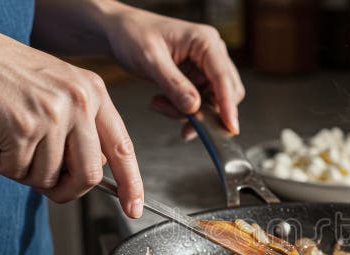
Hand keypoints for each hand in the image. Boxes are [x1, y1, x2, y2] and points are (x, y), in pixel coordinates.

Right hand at [0, 25, 143, 217]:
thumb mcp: (59, 90)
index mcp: (94, 93)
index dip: (131, 184)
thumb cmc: (5, 74)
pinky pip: (17, 170)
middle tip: (45, 185)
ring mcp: (54, 115)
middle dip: (66, 190)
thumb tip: (90, 172)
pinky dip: (0, 164)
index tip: (133, 208)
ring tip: (9, 144)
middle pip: (89, 175)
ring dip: (24, 172)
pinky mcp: (24, 128)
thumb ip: (81, 127)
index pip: (122, 148)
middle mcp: (80, 103)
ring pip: (48, 177)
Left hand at [102, 6, 244, 136]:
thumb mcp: (150, 59)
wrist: (119, 32)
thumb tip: (194, 108)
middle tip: (183, 124)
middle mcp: (211, 54)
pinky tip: (161, 103)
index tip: (230, 128)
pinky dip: (181, 111)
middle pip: (226, 92)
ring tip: (158, 104)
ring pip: (212, 102)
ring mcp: (205, 68)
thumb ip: (173, 84)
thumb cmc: (133, 35)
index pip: (224, 77)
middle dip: (205, 112)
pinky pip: (198, 104)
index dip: (228, 105)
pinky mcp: (196, 79)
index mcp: (205, 41)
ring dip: (188, 112)